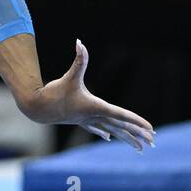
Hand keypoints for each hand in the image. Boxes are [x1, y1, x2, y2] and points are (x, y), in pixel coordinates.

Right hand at [20, 39, 155, 150]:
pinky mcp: (79, 121)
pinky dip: (104, 132)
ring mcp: (86, 120)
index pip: (121, 115)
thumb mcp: (70, 75)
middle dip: (137, 134)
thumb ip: (79, 59)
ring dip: (126, 138)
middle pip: (120, 127)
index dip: (137, 121)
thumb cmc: (54, 92)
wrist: (37, 107)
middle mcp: (94, 116)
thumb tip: (80, 42)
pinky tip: (109, 138)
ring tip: (140, 148)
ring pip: (111, 131)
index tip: (151, 130)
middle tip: (153, 142)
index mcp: (96, 107)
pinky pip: (96, 129)